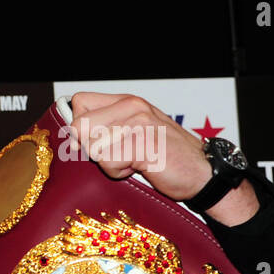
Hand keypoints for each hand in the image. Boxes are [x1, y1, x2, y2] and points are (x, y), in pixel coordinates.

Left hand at [65, 92, 257, 225]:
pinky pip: (108, 162)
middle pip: (79, 126)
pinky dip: (119, 172)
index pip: (79, 102)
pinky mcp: (142, 143)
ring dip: (108, 163)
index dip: (79, 126)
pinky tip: (140, 167)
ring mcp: (138, 123)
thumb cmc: (166, 157)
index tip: (93, 141)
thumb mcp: (134, 133)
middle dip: (92, 148)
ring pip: (92, 147)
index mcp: (127, 101)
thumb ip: (105, 128)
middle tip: (119, 154)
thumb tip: (71, 137)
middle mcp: (132, 107)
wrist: (203, 172)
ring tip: (133, 160)